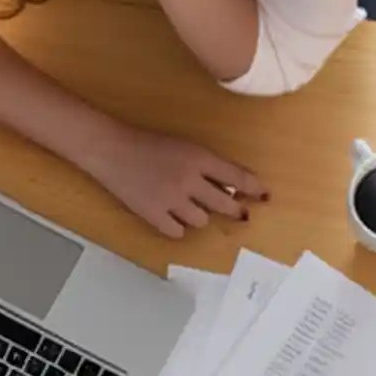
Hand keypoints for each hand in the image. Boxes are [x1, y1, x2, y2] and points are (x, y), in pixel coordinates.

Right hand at [86, 124, 266, 237]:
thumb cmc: (147, 143)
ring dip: (201, 216)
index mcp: (199, 158)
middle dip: (236, 211)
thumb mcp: (184, 146)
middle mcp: (189, 181)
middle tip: (241, 215)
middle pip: (224, 204)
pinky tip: (175, 219)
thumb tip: (229, 186)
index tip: (264, 196)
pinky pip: (177, 232)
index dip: (254, 189)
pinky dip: (179, 228)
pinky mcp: (153, 215)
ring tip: (192, 209)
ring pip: (201, 221)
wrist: (111, 150)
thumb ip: (206, 165)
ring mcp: (171, 200)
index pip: (237, 178)